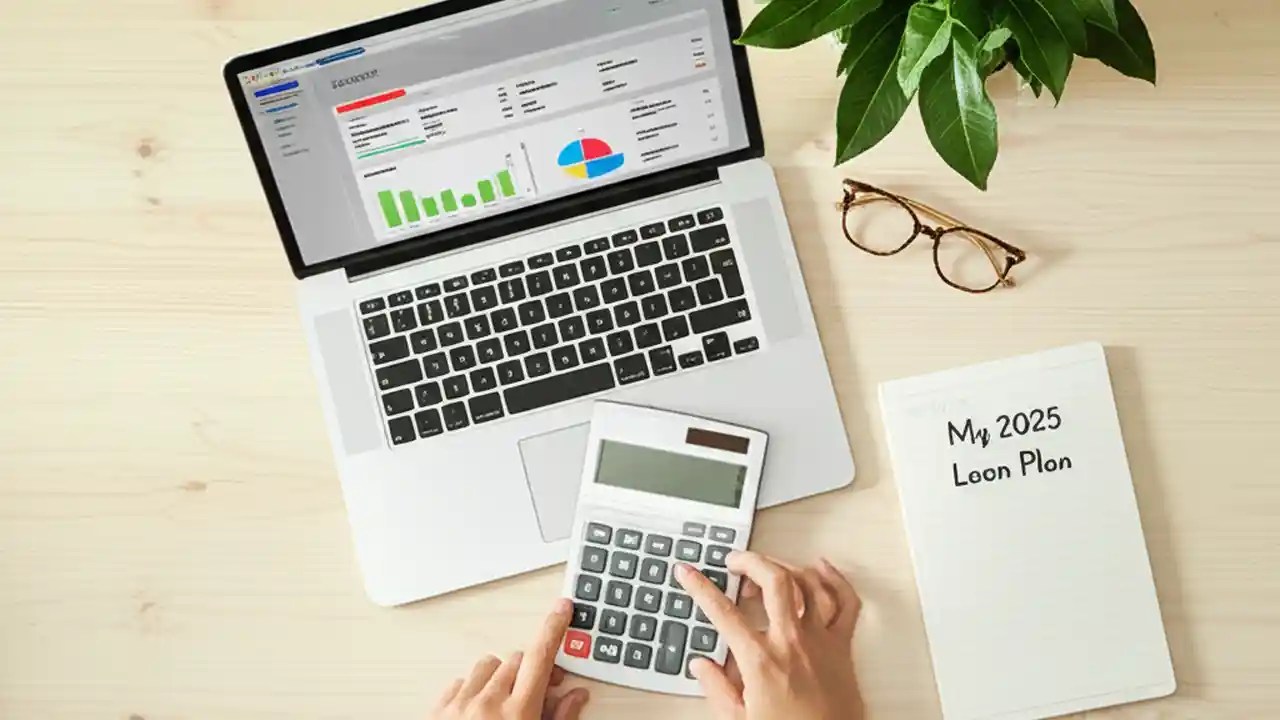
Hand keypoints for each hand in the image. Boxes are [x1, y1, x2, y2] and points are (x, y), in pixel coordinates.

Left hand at [429, 598, 589, 719]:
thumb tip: (576, 697)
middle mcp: (487, 703)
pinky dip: (473, 690)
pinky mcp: (437, 712)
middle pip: (517, 660)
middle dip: (531, 670)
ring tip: (508, 702)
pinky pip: (459, 683)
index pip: (542, 656)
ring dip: (501, 677)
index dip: (554, 627)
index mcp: (519, 713)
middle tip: (540, 692)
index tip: (563, 608)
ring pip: (488, 667)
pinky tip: (480, 710)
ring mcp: (459, 706)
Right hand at [675, 553, 862, 719]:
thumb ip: (717, 689)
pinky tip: (822, 568)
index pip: (723, 612)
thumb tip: (701, 665)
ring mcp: (821, 640)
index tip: (687, 572)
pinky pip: (846, 602)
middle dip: (750, 561)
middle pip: (773, 580)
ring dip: (785, 566)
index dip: (700, 587)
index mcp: (761, 661)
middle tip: (734, 561)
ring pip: (807, 583)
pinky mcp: (843, 647)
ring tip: (768, 568)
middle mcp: (792, 643)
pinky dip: (835, 579)